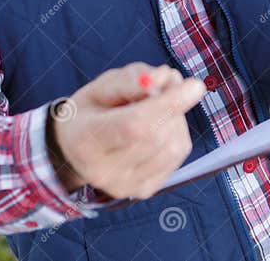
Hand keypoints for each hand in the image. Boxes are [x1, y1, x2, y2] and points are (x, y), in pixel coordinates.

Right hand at [47, 62, 205, 199]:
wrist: (75, 147)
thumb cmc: (90, 109)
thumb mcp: (100, 86)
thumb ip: (131, 80)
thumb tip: (166, 78)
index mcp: (86, 140)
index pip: (134, 125)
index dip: (167, 104)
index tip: (194, 85)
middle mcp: (104, 171)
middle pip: (156, 136)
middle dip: (174, 105)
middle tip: (172, 83)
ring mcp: (125, 186)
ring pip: (172, 147)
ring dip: (177, 118)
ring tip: (163, 102)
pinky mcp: (143, 190)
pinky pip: (176, 157)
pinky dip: (177, 132)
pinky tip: (162, 123)